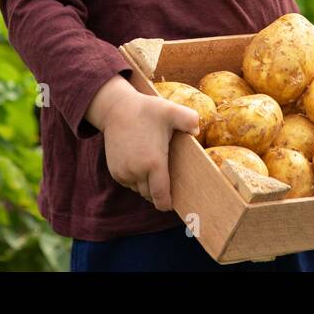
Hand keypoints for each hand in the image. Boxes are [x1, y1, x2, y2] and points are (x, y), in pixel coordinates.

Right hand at [101, 88, 201, 211]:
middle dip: (159, 192)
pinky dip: (136, 179)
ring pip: (139, 189)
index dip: (167, 203)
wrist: (116, 109)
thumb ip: (189, 119)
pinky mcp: (115, 171)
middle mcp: (136, 171)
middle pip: (150, 194)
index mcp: (153, 162)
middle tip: (167, 181)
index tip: (173, 204)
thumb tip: (198, 131)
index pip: (161, 195)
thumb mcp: (171, 111)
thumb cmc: (147, 110)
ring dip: (147, 185)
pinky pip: (129, 183)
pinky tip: (142, 165)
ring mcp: (123, 172)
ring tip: (154, 169)